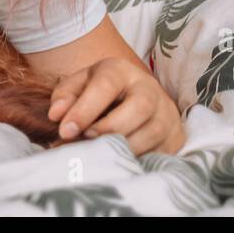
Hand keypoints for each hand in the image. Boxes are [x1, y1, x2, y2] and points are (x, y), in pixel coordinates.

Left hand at [48, 57, 185, 155]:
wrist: (135, 96)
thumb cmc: (100, 92)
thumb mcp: (79, 85)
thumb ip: (64, 97)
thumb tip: (57, 115)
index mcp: (121, 71)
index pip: (106, 85)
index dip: (84, 110)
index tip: (65, 131)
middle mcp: (149, 88)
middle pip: (139, 107)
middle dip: (109, 127)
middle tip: (86, 139)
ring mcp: (167, 112)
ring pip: (153, 132)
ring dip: (123, 146)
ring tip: (99, 151)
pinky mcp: (176, 136)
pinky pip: (162, 151)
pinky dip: (138, 159)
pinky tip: (119, 160)